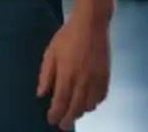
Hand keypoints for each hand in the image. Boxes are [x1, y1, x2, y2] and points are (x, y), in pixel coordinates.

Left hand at [37, 14, 110, 129]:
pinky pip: (101, 97)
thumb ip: (46, 75)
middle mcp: (82, 81)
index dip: (55, 113)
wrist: (92, 25)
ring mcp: (96, 80)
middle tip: (63, 126)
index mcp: (66, 74)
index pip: (60, 101)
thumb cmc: (67, 37)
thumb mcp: (50, 53)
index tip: (51, 120)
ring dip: (81, 112)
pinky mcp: (106, 76)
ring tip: (74, 114)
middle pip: (76, 107)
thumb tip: (41, 94)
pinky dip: (95, 103)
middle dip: (68, 119)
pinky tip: (89, 103)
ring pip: (89, 105)